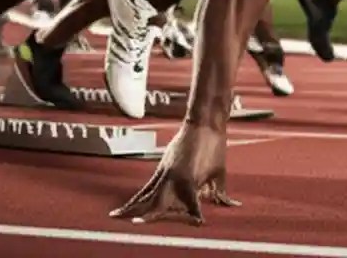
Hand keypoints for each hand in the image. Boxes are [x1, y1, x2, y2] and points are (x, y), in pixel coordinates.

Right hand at [111, 122, 238, 225]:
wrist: (204, 123)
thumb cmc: (214, 146)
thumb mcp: (220, 171)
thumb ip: (220, 191)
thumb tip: (228, 204)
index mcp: (188, 180)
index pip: (190, 205)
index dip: (195, 215)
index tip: (199, 222)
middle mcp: (172, 177)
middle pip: (157, 201)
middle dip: (149, 215)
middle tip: (136, 224)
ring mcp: (164, 170)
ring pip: (146, 193)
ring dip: (134, 205)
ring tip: (117, 215)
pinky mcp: (162, 166)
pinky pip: (147, 184)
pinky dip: (138, 195)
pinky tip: (130, 202)